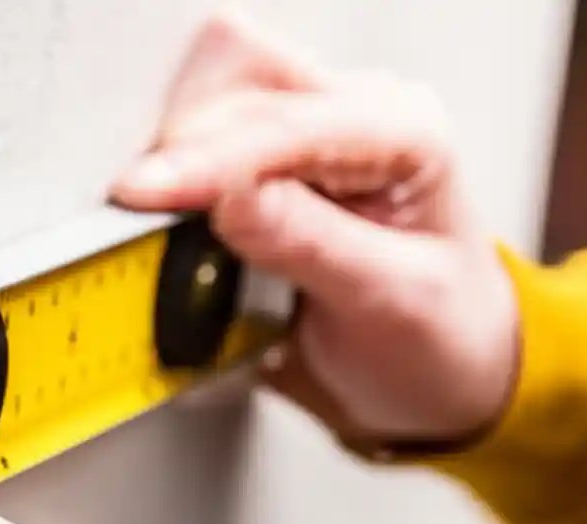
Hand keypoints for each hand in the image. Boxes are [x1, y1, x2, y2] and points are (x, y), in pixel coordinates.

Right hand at [112, 9, 518, 445]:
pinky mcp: (258, 160)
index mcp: (404, 136)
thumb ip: (309, 244)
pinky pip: (193, 137)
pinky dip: (171, 176)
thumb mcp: (388, 302)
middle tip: (155, 221)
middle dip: (184, 153)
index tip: (147, 192)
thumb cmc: (437, 336)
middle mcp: (353, 117)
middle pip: (236, 88)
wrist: (439, 372)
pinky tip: (175, 218)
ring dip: (173, 160)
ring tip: (171, 226)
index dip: (211, 159)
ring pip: (205, 101)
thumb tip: (229, 198)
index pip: (291, 127)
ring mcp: (301, 134)